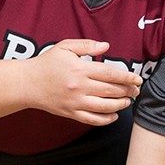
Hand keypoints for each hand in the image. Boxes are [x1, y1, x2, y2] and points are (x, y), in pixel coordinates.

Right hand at [24, 39, 142, 124]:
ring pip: (105, 106)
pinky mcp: (71, 113)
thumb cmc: (47, 63)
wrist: (27, 83)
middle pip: (111, 91)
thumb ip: (87, 45)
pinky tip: (114, 115)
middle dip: (128, 91)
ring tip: (127, 101)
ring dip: (120, 104)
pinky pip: (93, 119)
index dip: (127, 77)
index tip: (137, 79)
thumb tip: (106, 46)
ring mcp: (75, 102)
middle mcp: (79, 87)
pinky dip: (106, 119)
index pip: (110, 74)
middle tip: (136, 90)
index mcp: (80, 69)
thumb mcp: (65, 47)